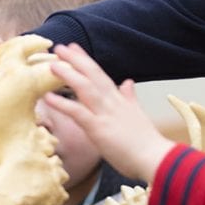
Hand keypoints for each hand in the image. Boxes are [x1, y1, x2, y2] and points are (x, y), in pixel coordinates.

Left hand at [43, 43, 172, 181]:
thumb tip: (128, 82)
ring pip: (84, 87)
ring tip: (52, 64)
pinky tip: (48, 97)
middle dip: (76, 59)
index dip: (86, 61)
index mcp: (120, 99)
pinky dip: (62, 103)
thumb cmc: (146, 142)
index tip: (74, 48)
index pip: (100, 74)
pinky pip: (77, 112)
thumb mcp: (137, 114)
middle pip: (92, 74)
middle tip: (60, 46)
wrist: (155, 158)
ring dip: (68, 74)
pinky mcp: (98, 128)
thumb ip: (130, 97)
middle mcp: (112, 102)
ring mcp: (105, 113)